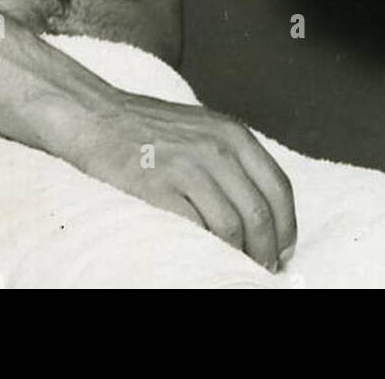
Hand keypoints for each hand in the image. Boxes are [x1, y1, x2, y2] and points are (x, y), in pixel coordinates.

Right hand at [78, 90, 295, 271]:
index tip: (282, 249)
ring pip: (232, 227)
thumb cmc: (150, 127)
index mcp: (232, 134)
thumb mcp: (205, 127)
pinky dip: (206, 249)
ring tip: (234, 265)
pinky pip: (196, 230)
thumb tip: (263, 208)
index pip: (278, 188)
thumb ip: (234, 158)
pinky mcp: (159, 188)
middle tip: (261, 267)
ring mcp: (187, 168)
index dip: (286, 226)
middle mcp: (216, 149)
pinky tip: (205, 255)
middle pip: (259, 213)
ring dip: (238, 255)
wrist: (99, 117)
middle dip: (265, 249)